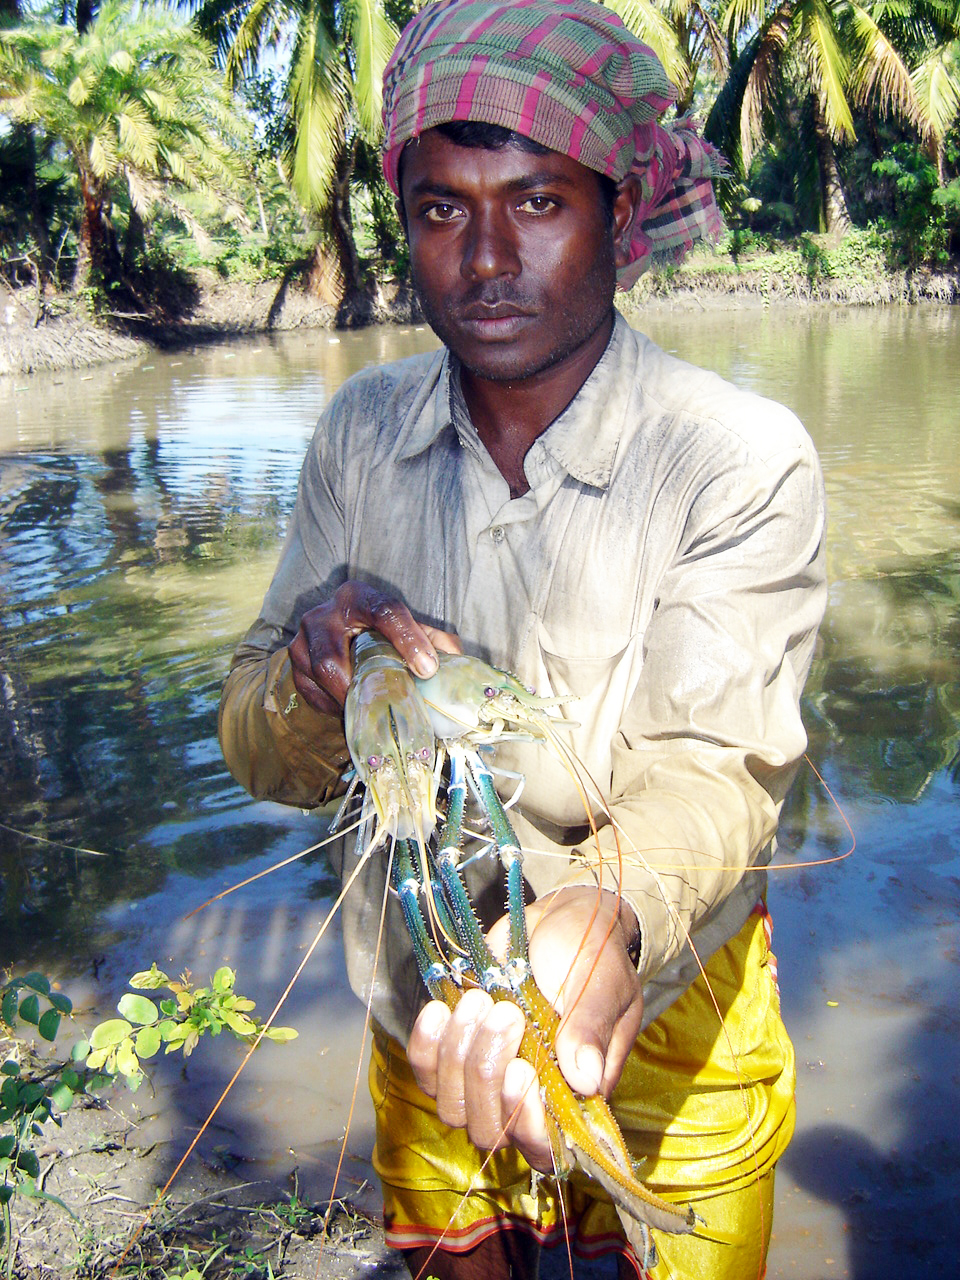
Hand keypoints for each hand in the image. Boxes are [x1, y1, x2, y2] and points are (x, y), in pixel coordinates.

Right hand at [287, 581, 460, 712]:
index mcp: (359, 597)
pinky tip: (351, 707)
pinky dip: (332, 705)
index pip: (384, 611)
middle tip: (389, 704)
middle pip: (333, 655)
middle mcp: (324, 614)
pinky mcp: (294, 664)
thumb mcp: (409, 629)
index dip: (407, 639)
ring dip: (346, 698)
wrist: (340, 632)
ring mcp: (302, 639)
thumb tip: (458, 666)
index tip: (427, 668)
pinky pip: (309, 690)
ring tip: (371, 710)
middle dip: (362, 686)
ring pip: (319, 674)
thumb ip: (436, 642)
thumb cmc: (381, 632)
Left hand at [406, 887, 643, 1172]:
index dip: (527, 1127)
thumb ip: (591, 1029)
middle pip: (489, 1129)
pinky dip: (426, 1044)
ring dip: (459, 1054)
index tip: (521, 1072)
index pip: (546, 1147)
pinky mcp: (459, 1052)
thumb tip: (587, 1080)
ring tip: (481, 1000)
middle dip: (487, 1074)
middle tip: (506, 1013)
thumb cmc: (592, 955)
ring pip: (453, 1105)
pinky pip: (427, 1071)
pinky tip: (440, 1009)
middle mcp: (530, 1098)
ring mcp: (489, 1078)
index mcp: (575, 1096)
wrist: (561, 920)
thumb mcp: (601, 986)